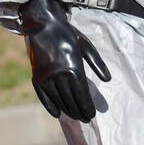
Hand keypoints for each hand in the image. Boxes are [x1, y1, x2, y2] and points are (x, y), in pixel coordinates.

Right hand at [18, 0, 110, 122]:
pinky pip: (43, 96)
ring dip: (67, 110)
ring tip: (75, 117)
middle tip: (86, 119)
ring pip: (58, 99)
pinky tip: (57, 113)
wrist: (43, 25)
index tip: (92, 115)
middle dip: (79, 110)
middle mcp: (58, 75)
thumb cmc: (69, 35)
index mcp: (73, 67)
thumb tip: (107, 80)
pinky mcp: (36, 76)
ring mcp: (45, 76)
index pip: (81, 94)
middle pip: (70, 99)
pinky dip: (50, 106)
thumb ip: (97, 64)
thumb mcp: (86, 46)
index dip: (86, 106)